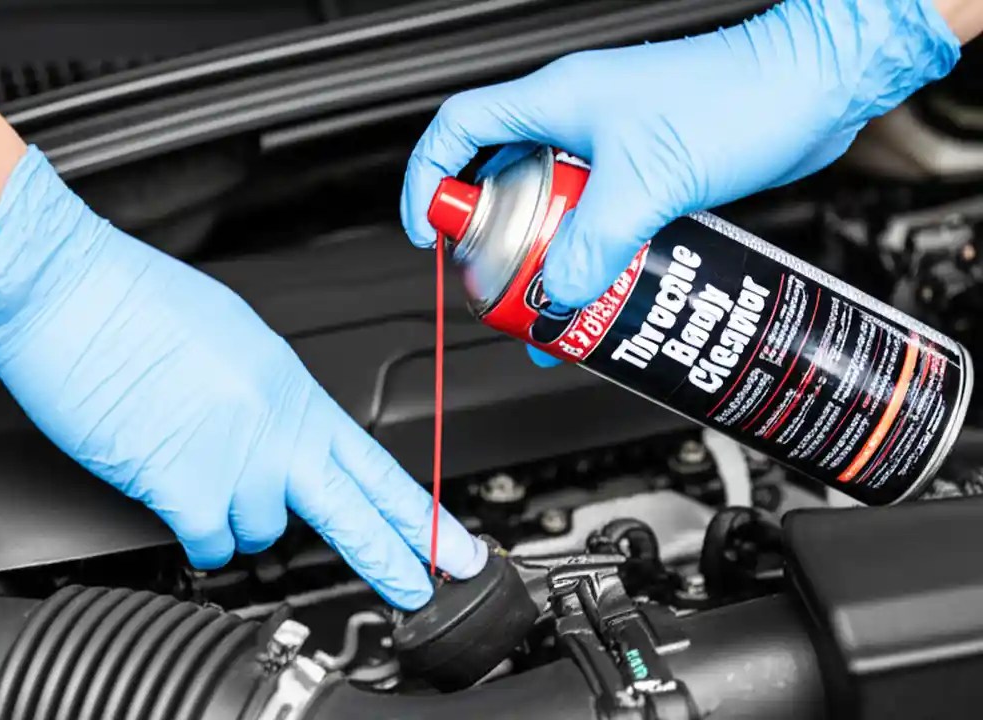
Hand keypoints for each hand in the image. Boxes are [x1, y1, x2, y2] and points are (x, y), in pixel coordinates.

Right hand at [0, 147, 486, 608]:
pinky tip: (182, 509)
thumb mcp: (231, 336)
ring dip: (236, 519)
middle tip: (420, 588)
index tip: (445, 541)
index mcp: (290, 385)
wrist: (68, 288)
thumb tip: (270, 433)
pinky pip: (209, 544)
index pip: (371, 460)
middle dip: (393, 558)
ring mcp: (234, 458)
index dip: (414, 510)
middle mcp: (273, 424)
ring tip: (200, 476)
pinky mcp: (182, 485)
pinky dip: (197, 538)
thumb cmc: (131, 300)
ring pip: (261, 531)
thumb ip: (265, 396)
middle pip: (352, 510)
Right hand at [402, 0, 959, 343]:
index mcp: (557, 101)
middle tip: (501, 286)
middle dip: (496, 243)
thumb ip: (596, 242)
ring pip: (553, 211)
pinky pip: (598, 223)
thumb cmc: (740, 97)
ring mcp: (611, 148)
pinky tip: (604, 293)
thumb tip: (558, 292)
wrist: (814, 90)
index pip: (460, 130)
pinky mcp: (646, 173)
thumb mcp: (650, 179)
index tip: (430, 230)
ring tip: (553, 306)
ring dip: (548, 260)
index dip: (431, 180)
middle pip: (503, 185)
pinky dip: (591, 260)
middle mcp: (576, 122)